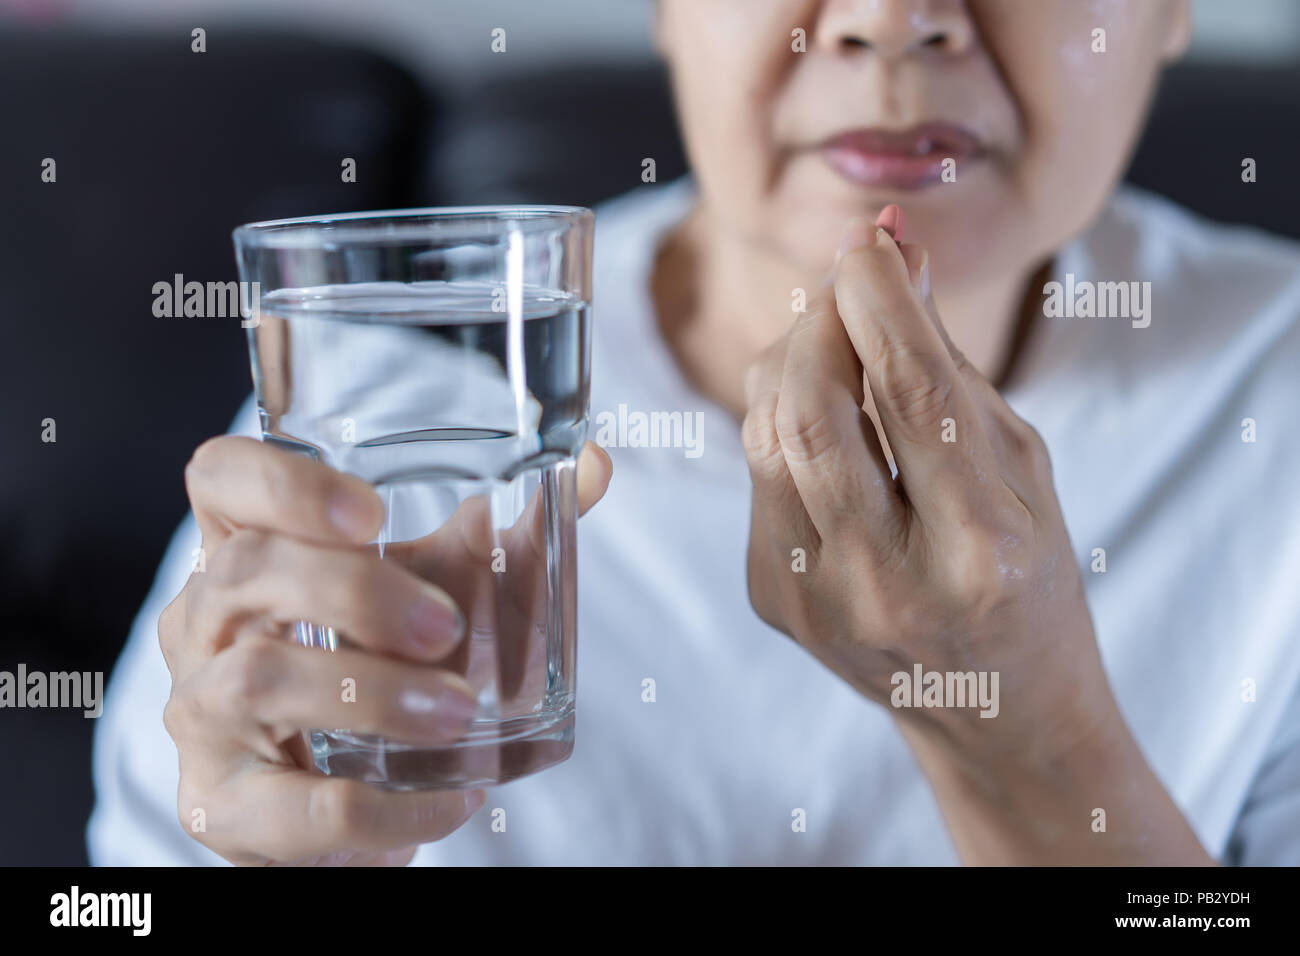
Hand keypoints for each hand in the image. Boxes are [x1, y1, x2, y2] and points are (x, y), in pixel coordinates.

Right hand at [160, 436, 610, 865]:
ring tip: (458, 710)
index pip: (219, 477)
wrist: (348, 799)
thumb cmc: (385, 669)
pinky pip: (291, 807)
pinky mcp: (224, 807)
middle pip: (246, 569)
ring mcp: (202, 714)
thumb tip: (599, 465)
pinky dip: (382, 807)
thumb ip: (510, 533)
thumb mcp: (440, 591)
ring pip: (258, 678)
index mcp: (249, 548)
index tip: (374, 511)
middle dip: (356, 590)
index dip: (282, 482)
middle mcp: (204, 621)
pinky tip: (452, 798)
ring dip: (372, 693)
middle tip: (446, 626)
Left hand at [740, 210, 1210, 862]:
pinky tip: (827, 417)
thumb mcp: (1018, 464)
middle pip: (811, 415)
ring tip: (837, 339)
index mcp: (980, 553)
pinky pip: (760, 476)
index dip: (882, 300)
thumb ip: (946, 364)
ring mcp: (816, 601)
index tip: (873, 241)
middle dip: (819, 322)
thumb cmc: (1024, 570)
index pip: (910, 395)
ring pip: (766, 438)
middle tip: (847, 282)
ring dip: (793, 364)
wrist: (993, 703)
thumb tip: (891, 255)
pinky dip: (787, 424)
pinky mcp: (771, 601)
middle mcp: (888, 585)